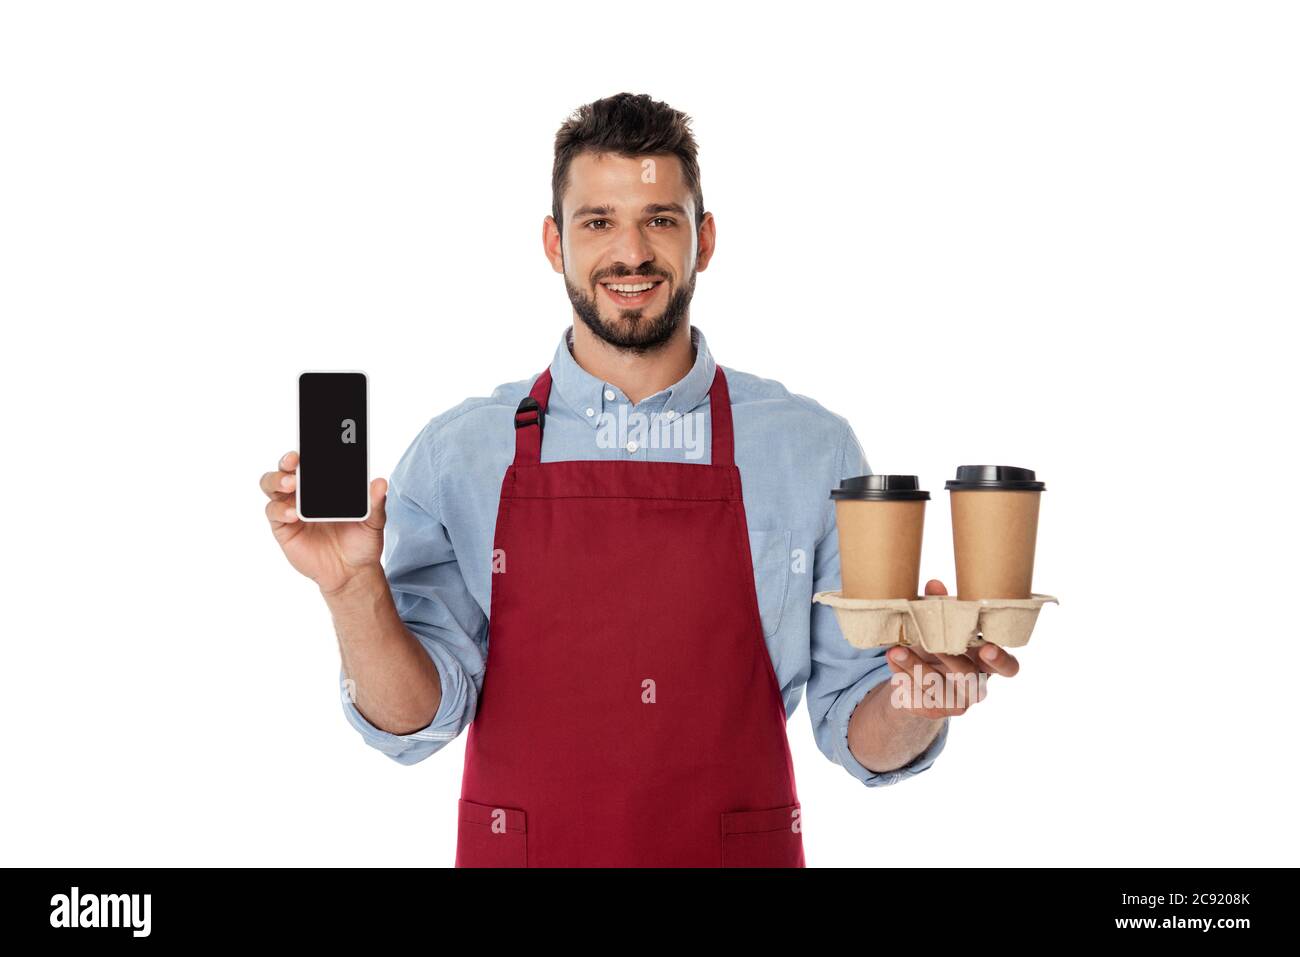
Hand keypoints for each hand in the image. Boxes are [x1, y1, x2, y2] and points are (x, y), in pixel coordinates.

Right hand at [259, 449, 388, 594]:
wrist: (352, 572)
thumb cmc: (361, 541)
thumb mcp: (373, 522)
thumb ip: (375, 503)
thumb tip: (380, 483)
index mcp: (324, 485)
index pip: (310, 461)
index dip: (307, 450)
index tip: (310, 443)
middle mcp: (304, 492)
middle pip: (284, 468)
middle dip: (286, 460)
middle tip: (295, 460)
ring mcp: (290, 508)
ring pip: (271, 484)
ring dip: (277, 480)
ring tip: (291, 484)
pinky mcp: (283, 527)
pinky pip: (273, 512)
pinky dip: (280, 510)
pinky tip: (293, 514)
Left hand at [883, 579, 1020, 718]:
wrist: (915, 681)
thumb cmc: (937, 645)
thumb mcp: (938, 627)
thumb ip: (940, 607)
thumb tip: (934, 585)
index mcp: (987, 663)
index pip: (1009, 668)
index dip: (1001, 660)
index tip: (987, 648)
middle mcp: (976, 685)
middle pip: (968, 676)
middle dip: (949, 659)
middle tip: (930, 644)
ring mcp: (956, 702)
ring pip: (937, 687)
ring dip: (915, 667)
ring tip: (895, 650)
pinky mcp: (933, 711)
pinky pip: (917, 695)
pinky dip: (902, 675)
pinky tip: (891, 660)